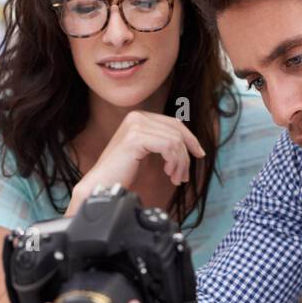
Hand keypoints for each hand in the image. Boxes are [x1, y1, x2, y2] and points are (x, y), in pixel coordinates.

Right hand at [65, 111, 205, 216]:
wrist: (102, 185)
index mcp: (138, 117)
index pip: (174, 123)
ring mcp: (135, 125)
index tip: (199, 155)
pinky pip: (169, 147)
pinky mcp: (136, 138)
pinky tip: (168, 173)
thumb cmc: (122, 174)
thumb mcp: (145, 152)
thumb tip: (187, 141)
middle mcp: (137, 117)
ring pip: (175, 140)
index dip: (190, 139)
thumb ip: (160, 141)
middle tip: (183, 176)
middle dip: (185, 155)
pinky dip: (174, 162)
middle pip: (177, 131)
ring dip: (180, 163)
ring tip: (175, 178)